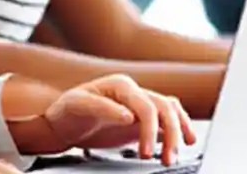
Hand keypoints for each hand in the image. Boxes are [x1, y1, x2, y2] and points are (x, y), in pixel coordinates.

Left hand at [37, 74, 196, 165]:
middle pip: (165, 109)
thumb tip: (129, 116)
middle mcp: (133, 92)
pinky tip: (183, 143)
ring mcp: (139, 106)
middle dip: (171, 135)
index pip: (146, 106)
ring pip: (170, 113)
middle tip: (167, 160)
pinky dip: (178, 130)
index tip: (145, 153)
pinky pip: (166, 120)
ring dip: (178, 133)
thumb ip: (103, 108)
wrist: (63, 123)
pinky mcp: (141, 120)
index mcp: (120, 85)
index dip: (149, 130)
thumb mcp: (77, 105)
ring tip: (174, 156)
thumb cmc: (67, 111)